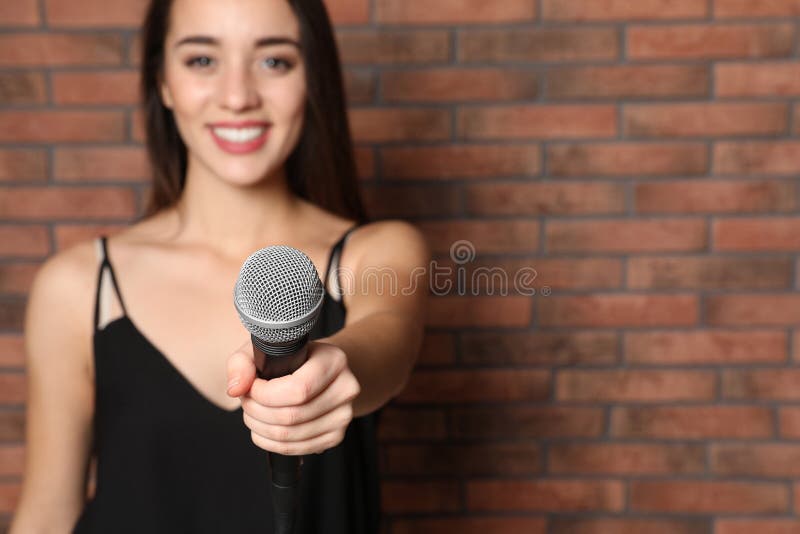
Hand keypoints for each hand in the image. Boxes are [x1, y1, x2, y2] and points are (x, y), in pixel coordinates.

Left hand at [225, 340, 360, 455]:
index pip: (298, 389)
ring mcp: (343, 416)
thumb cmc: (291, 358)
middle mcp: (346, 388)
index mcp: (334, 361)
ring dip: (260, 428)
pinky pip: (296, 449)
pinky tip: (263, 428)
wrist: (320, 371)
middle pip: (292, 416)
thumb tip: (236, 389)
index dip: (265, 394)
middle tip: (246, 401)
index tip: (252, 387)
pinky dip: (270, 443)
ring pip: (290, 436)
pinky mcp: (335, 436)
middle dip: (257, 412)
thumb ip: (243, 362)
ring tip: (252, 413)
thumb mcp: (266, 348)